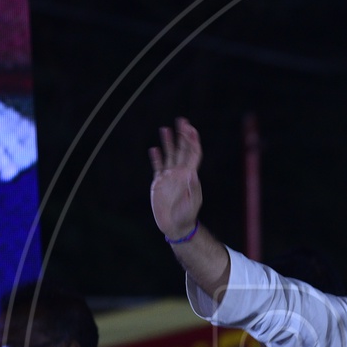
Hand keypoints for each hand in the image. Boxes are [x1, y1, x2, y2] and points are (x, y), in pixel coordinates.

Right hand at [149, 118, 203, 238]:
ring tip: (166, 128)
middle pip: (181, 150)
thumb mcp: (191, 203)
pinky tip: (154, 149)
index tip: (191, 128)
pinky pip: (157, 167)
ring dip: (168, 142)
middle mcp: (179, 173)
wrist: (176, 226)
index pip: (192, 154)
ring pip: (169, 155)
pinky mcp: (159, 183)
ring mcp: (169, 177)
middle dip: (182, 135)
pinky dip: (156, 158)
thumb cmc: (186, 216)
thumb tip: (191, 173)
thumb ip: (192, 188)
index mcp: (189, 175)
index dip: (192, 141)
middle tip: (181, 120)